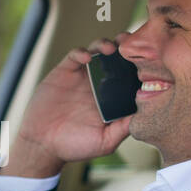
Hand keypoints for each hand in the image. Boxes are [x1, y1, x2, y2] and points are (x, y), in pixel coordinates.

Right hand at [0, 38, 133, 177]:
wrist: (42, 144)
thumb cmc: (74, 147)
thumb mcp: (106, 142)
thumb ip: (124, 128)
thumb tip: (146, 114)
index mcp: (112, 97)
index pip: (130, 75)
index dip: (139, 65)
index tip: (148, 61)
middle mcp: (99, 83)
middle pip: (117, 57)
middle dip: (126, 47)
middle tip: (132, 44)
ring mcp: (82, 76)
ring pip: (97, 51)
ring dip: (106, 44)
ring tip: (111, 48)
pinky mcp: (64, 72)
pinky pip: (75, 55)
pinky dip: (82, 52)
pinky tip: (87, 57)